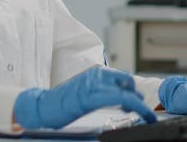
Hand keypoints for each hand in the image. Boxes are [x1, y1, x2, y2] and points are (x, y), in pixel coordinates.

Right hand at [13, 66, 157, 128]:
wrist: (43, 106)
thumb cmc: (64, 103)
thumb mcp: (87, 92)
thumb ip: (103, 91)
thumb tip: (122, 97)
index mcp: (96, 73)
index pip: (124, 77)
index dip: (135, 90)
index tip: (143, 102)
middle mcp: (97, 75)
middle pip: (128, 82)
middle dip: (138, 98)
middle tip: (142, 111)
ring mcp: (93, 84)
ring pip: (127, 91)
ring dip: (139, 104)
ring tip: (143, 114)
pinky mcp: (90, 96)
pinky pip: (119, 98)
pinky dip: (134, 106)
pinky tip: (138, 113)